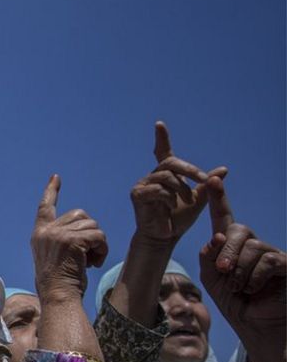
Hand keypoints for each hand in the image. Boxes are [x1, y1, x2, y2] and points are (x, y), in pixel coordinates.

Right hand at [31, 175, 107, 299]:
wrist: (58, 297)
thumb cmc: (60, 283)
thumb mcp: (55, 256)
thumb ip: (62, 238)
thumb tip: (82, 225)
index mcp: (39, 234)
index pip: (45, 207)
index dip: (51, 191)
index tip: (55, 178)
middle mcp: (46, 231)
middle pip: (80, 215)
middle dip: (90, 232)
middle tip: (88, 255)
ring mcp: (58, 234)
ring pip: (92, 225)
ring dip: (98, 243)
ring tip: (91, 262)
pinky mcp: (72, 240)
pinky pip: (98, 236)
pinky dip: (102, 249)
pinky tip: (94, 264)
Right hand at [130, 122, 224, 245]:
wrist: (165, 237)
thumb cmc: (179, 219)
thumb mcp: (199, 200)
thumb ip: (208, 185)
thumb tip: (223, 169)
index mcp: (165, 175)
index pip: (162, 152)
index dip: (161, 138)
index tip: (159, 124)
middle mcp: (152, 176)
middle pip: (170, 163)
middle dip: (189, 169)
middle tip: (203, 179)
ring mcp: (143, 185)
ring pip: (166, 176)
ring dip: (181, 187)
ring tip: (187, 200)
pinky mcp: (137, 195)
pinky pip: (157, 189)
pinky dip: (168, 197)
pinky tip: (171, 206)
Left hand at [199, 177, 285, 329]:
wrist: (256, 326)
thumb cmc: (235, 301)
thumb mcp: (212, 278)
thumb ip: (208, 256)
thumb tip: (217, 237)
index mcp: (232, 245)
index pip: (224, 217)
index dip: (218, 198)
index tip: (212, 179)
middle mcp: (253, 244)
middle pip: (236, 231)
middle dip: (226, 252)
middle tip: (224, 272)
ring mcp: (271, 252)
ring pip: (251, 247)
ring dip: (240, 271)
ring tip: (241, 288)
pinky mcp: (286, 263)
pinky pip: (267, 260)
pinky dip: (255, 278)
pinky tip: (254, 290)